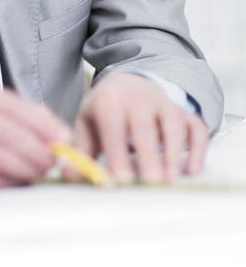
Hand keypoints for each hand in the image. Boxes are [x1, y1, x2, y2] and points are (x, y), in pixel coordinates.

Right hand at [0, 84, 71, 187]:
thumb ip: (21, 117)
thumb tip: (60, 134)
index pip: (15, 106)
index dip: (44, 124)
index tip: (64, 139)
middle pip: (8, 131)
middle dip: (37, 149)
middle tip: (54, 162)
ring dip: (25, 167)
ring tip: (40, 173)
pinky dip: (5, 181)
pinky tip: (18, 183)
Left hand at [71, 73, 208, 183]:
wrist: (128, 83)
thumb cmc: (105, 108)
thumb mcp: (88, 122)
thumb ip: (80, 150)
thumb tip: (69, 175)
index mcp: (109, 100)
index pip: (113, 126)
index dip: (116, 153)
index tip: (119, 181)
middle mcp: (138, 98)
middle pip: (145, 125)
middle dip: (148, 155)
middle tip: (150, 184)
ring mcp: (164, 103)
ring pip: (173, 124)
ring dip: (174, 152)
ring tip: (170, 181)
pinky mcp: (183, 112)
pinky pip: (196, 127)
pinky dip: (197, 148)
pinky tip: (192, 170)